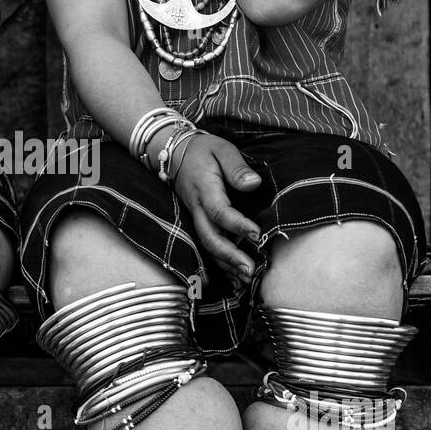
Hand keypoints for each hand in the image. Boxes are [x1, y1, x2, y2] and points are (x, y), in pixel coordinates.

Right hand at [173, 134, 261, 281]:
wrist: (173, 152)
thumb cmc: (203, 150)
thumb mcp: (222, 149)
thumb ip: (237, 167)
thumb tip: (253, 184)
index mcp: (204, 189)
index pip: (220, 212)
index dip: (237, 225)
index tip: (257, 234)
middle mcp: (197, 208)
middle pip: (210, 237)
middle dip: (230, 257)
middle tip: (251, 270)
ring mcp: (194, 217)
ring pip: (207, 246)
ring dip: (226, 266)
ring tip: (246, 280)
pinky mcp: (197, 222)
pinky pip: (206, 246)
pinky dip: (219, 264)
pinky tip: (234, 277)